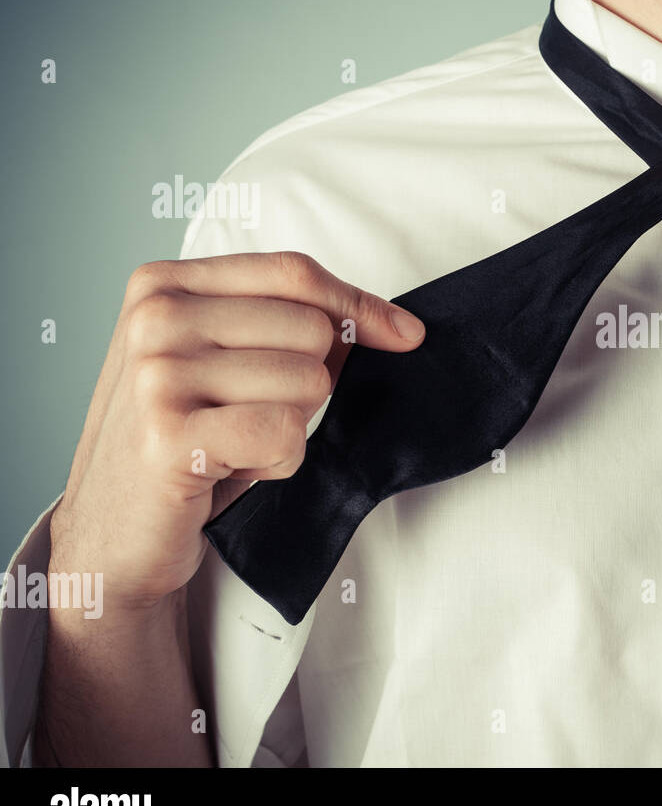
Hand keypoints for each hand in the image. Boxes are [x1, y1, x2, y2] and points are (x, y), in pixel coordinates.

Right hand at [48, 252, 425, 615]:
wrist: (112, 532)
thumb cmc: (183, 441)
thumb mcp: (226, 362)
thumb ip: (292, 328)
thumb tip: (395, 326)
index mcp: (164, 283)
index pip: (293, 273)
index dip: (359, 305)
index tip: (405, 334)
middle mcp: (155, 318)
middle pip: (311, 329)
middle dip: (306, 385)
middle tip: (248, 416)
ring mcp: (157, 374)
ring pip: (308, 382)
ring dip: (290, 428)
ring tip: (233, 443)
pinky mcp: (170, 435)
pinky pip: (286, 434)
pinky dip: (278, 463)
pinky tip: (230, 469)